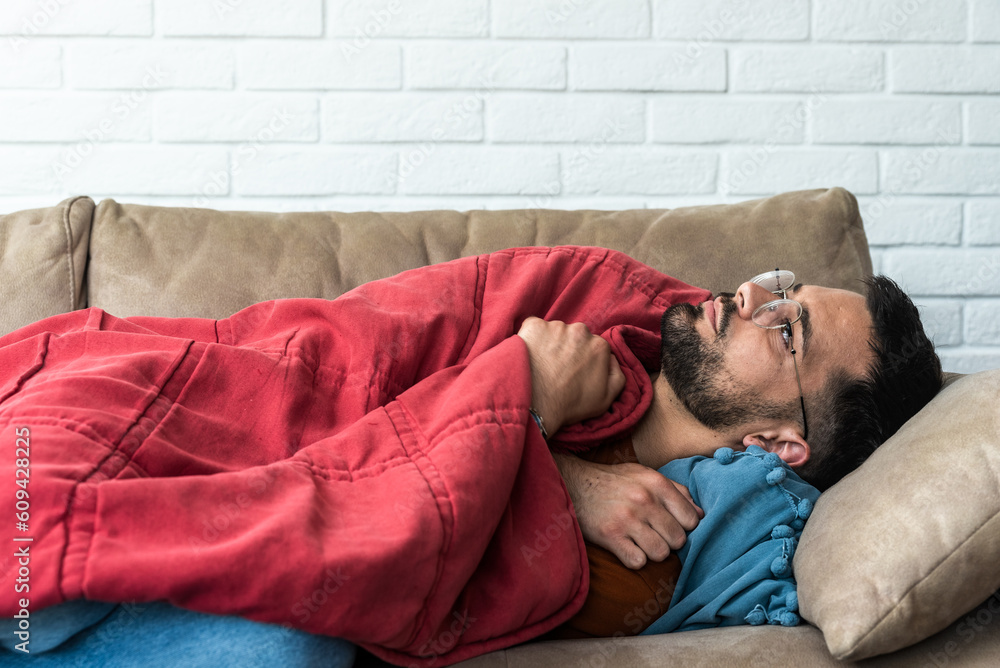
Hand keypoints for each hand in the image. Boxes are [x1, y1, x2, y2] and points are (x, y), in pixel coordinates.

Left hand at [516, 317, 624, 434]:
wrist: (536, 405)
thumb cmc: (570, 405)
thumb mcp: (606, 399)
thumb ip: (617, 375)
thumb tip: (611, 359)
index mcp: (599, 346)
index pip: (593, 345)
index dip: (582, 358)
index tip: (572, 369)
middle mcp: (580, 331)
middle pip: (575, 336)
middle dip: (567, 347)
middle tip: (557, 367)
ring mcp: (556, 327)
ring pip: (554, 331)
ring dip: (549, 343)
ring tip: (542, 364)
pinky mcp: (534, 326)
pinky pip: (533, 327)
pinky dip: (532, 337)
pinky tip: (530, 354)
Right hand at [553, 453, 702, 568]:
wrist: (574, 483)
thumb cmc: (613, 481)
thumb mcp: (645, 475)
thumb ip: (676, 491)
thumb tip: (701, 514)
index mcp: (657, 484)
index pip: (692, 519)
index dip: (685, 527)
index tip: (671, 526)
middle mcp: (644, 500)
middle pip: (678, 539)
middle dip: (669, 541)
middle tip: (655, 535)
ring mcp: (627, 519)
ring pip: (661, 553)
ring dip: (653, 552)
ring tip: (641, 542)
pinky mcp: (610, 536)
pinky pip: (638, 562)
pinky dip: (634, 559)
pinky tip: (627, 548)